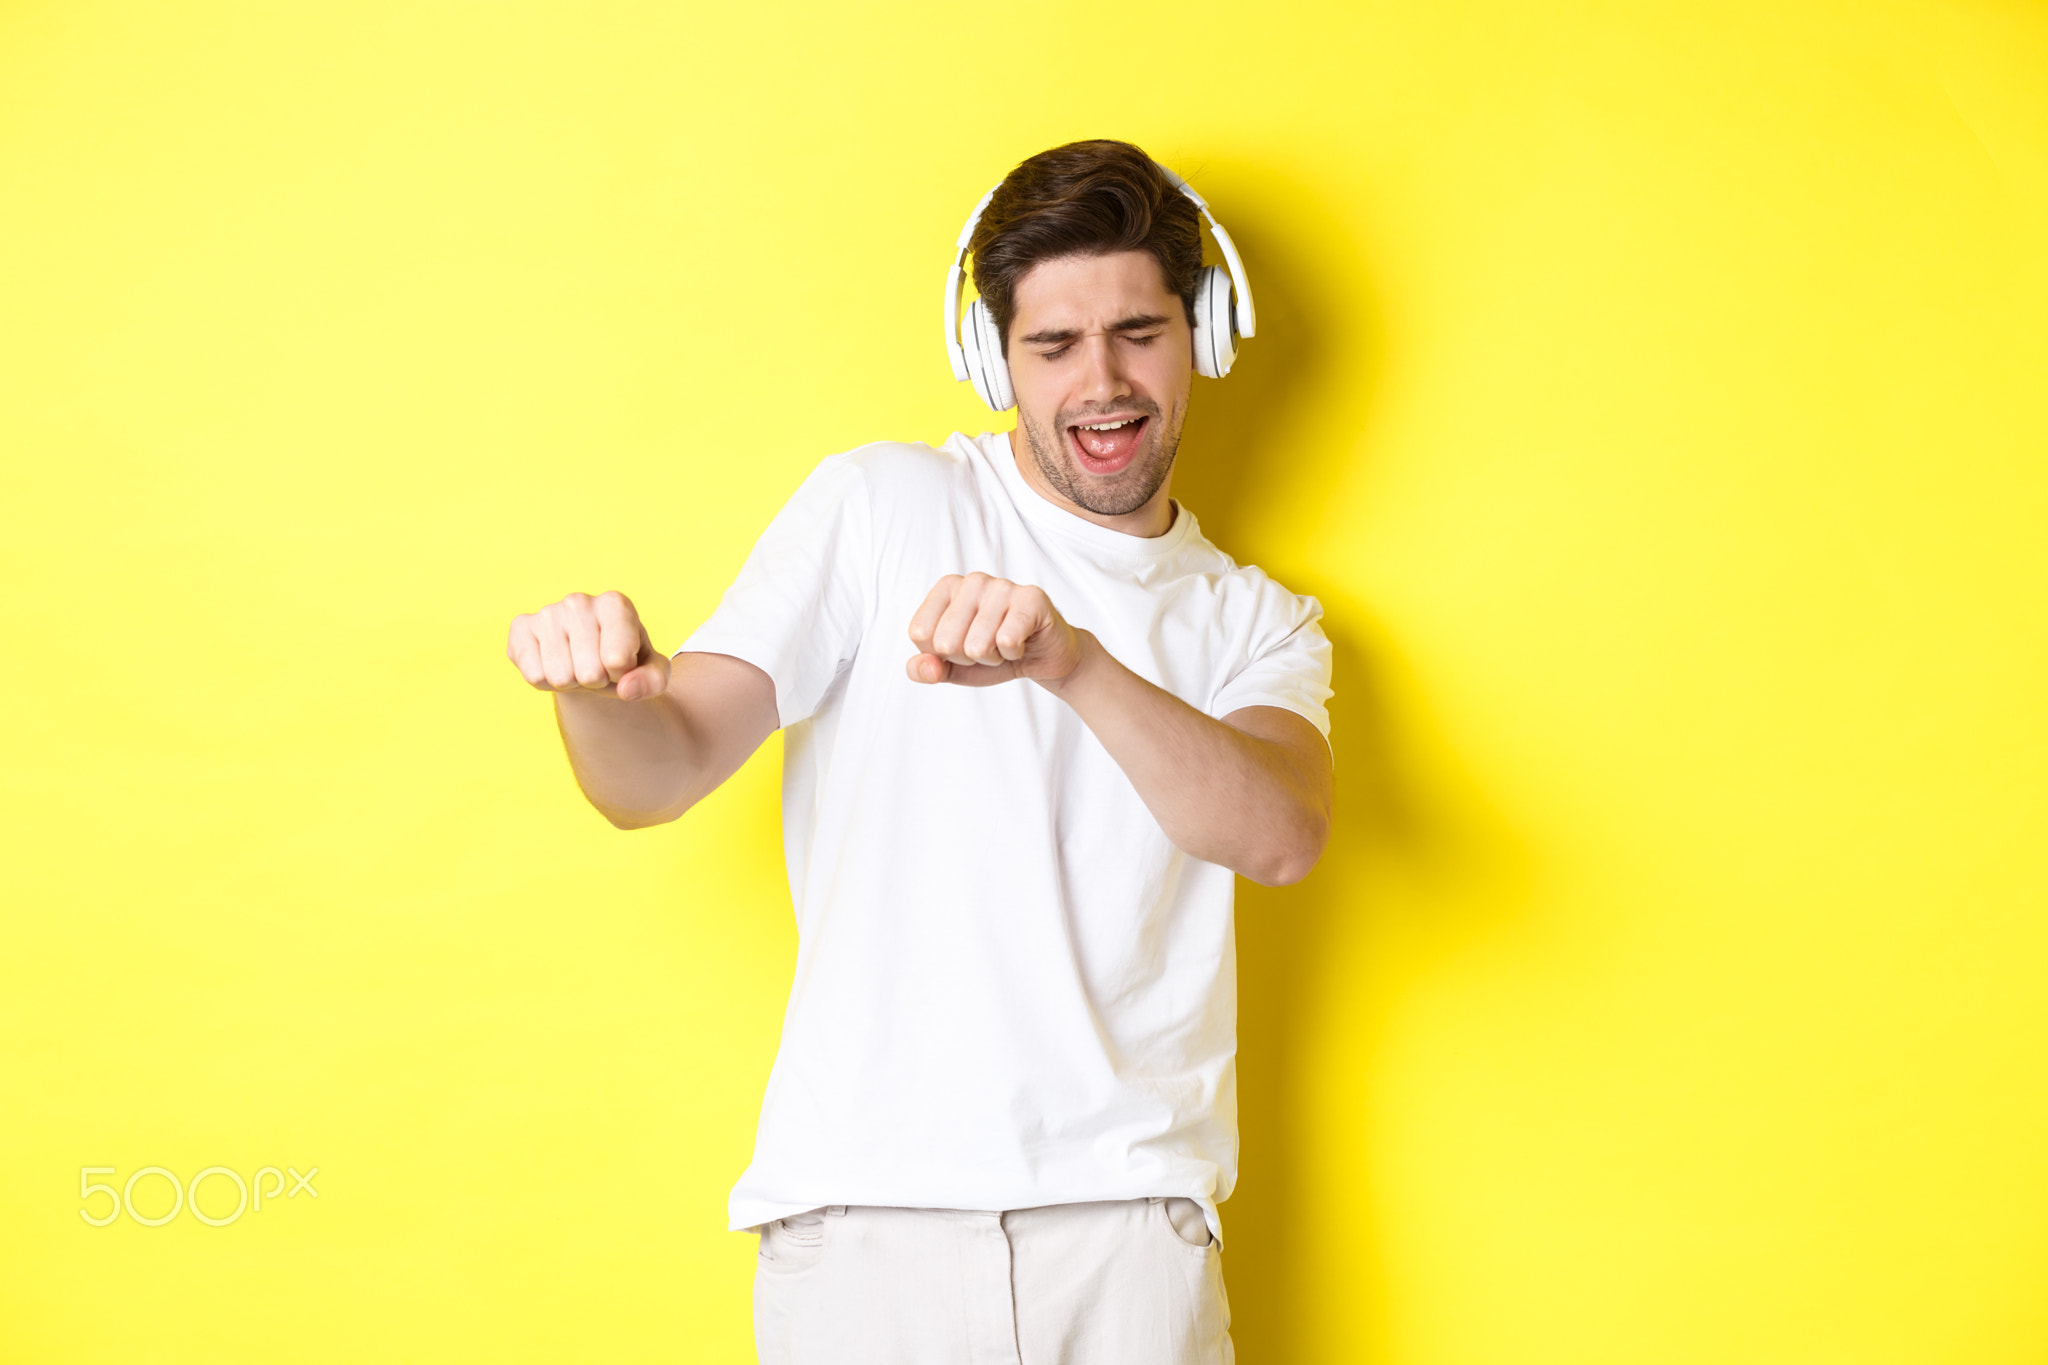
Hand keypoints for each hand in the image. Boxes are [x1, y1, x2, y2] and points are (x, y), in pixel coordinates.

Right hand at [507, 591, 670, 700]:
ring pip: (561, 677)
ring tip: (578, 665)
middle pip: (589, 673)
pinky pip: (534, 675)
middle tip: (597, 668)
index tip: (622, 663)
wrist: (590, 657)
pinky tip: (555, 664)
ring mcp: (547, 612)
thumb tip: (627, 688)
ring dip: (572, 683)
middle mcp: (579, 601)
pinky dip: (547, 682)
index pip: (618, 660)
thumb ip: (652, 681)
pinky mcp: (521, 627)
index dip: (622, 674)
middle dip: (596, 682)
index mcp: (615, 604)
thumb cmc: (626, 662)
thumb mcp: (652, 672)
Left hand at [905, 573, 1084, 687]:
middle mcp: (972, 580)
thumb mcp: (953, 667)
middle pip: (945, 642)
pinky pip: (1007, 641)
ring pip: (977, 646)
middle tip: (988, 647)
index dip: (941, 654)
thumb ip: (927, 668)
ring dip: (993, 658)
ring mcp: (1002, 586)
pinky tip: (1022, 642)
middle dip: (967, 659)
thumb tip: (925, 668)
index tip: (962, 645)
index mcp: (947, 588)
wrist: (1043, 657)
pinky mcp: (1031, 597)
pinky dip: (1014, 654)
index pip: (919, 633)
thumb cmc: (994, 654)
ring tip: (1005, 644)